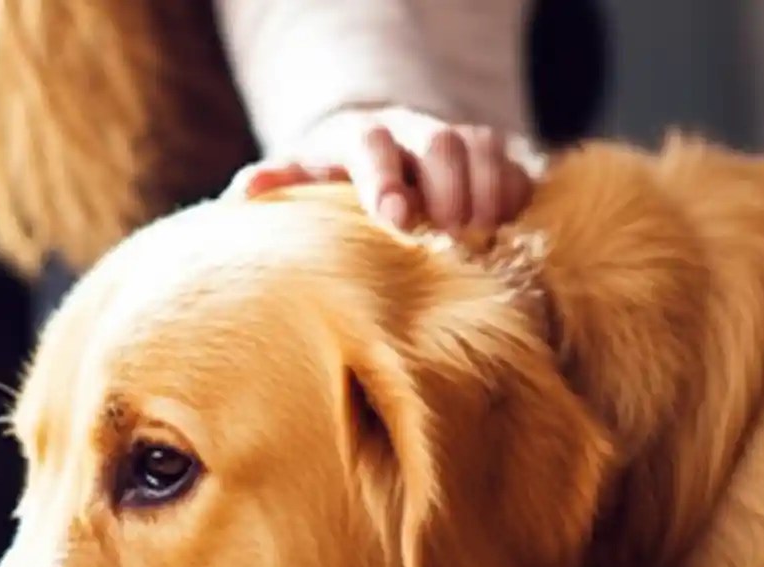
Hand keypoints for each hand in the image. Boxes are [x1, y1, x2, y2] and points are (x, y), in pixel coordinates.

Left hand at [226, 107, 540, 233]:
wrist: (378, 155)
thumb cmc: (334, 180)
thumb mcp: (305, 177)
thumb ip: (281, 182)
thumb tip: (246, 192)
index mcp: (361, 136)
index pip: (372, 145)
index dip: (385, 179)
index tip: (395, 221)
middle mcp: (412, 132)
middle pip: (441, 140)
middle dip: (449, 187)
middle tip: (450, 233)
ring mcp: (456, 143)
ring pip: (484, 145)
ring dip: (488, 191)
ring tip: (482, 236)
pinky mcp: (490, 162)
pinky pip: (516, 166)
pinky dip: (516, 197)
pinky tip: (510, 230)